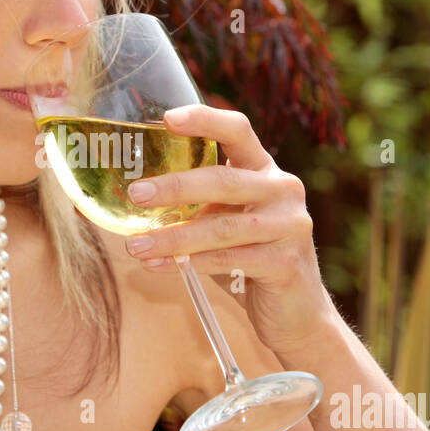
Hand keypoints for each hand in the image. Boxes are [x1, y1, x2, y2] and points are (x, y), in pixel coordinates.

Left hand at [123, 103, 337, 357]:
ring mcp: (290, 225)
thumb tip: (132, 199)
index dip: (204, 120)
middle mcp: (283, 190)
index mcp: (265, 170)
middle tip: (136, 193)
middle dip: (175, 187)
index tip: (167, 119)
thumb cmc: (249, 259)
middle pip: (224, 180)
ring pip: (222, 227)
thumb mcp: (226, 221)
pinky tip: (161, 266)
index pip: (237, 131)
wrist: (296, 311)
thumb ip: (197, 205)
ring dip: (173, 237)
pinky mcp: (286, 262)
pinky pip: (230, 260)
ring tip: (136, 246)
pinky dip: (191, 263)